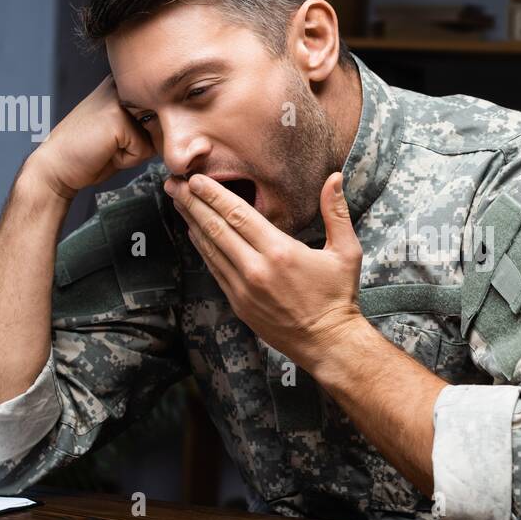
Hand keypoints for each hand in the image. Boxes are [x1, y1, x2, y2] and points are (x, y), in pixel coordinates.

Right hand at [26, 76, 154, 200]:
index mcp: (124, 84)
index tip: (123, 136)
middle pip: (163, 121)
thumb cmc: (91, 152)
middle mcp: (122, 85)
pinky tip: (106, 151)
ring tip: (110, 146)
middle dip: (145, 141)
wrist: (57, 166)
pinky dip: (128, 159)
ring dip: (137, 151)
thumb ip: (151, 124)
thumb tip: (184, 128)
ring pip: (155, 136)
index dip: (150, 130)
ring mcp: (119, 99)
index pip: (164, 108)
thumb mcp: (126, 132)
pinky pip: (144, 150)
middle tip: (112, 143)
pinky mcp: (118, 118)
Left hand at [166, 171, 364, 372]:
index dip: (214, 194)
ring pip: (210, 249)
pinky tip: (194, 233)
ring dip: (192, 222)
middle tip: (174, 183)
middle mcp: (256, 269)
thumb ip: (336, 212)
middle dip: (192, 203)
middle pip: (215, 228)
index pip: (238, 215)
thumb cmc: (337, 297)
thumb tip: (334, 177)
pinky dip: (202, 248)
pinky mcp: (238, 303)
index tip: (196, 178)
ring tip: (178, 201)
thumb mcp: (346, 252)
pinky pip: (214, 269)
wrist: (327, 342)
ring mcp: (243, 289)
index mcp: (280, 252)